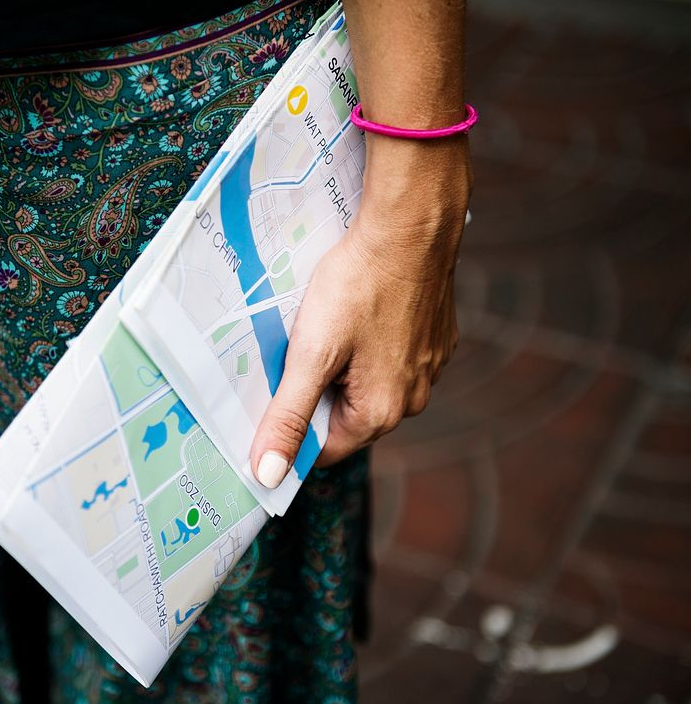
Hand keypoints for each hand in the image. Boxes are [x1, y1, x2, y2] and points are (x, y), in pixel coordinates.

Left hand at [250, 137, 471, 487]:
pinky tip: (356, 314)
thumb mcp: (311, 354)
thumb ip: (288, 416)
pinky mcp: (436, 339)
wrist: (410, 228)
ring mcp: (429, 368)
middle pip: (346, 416)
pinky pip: (392, 357)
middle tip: (293, 354)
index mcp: (381, 413)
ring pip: (368, 385)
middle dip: (316, 392)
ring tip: (324, 329)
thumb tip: (267, 475)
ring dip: (342, 367)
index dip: (292, 430)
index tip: (270, 400)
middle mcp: (412, 399)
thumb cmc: (358, 287)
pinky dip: (369, 345)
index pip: (323, 449)